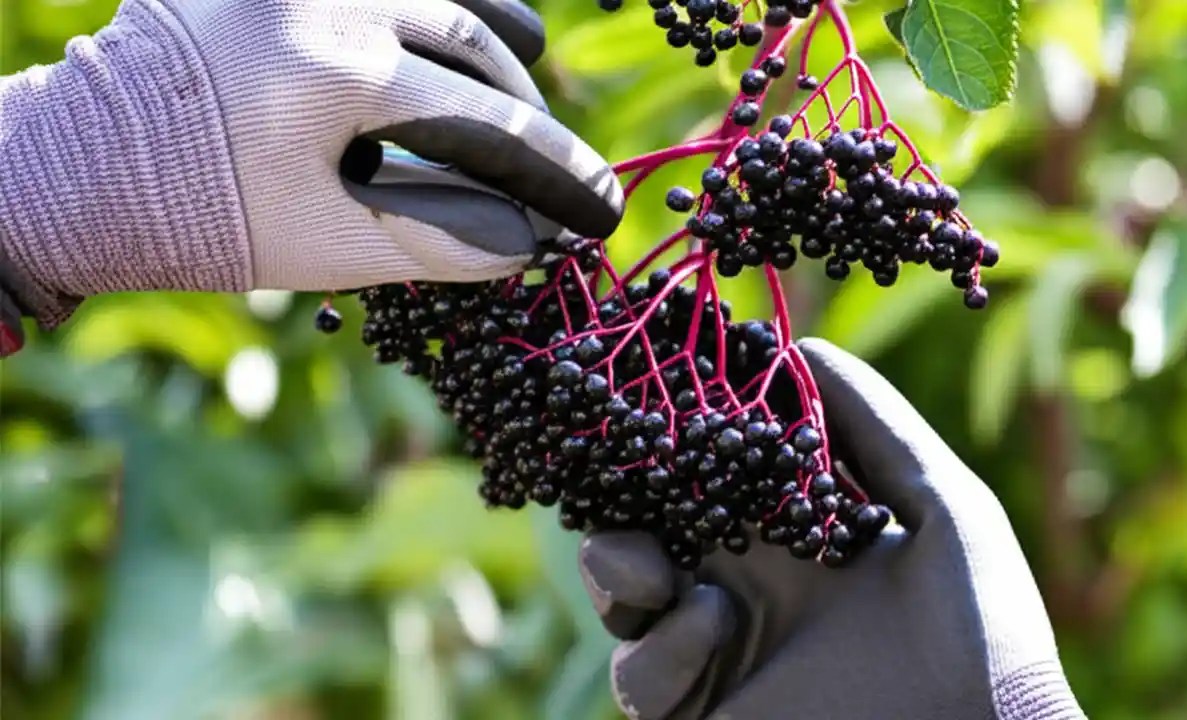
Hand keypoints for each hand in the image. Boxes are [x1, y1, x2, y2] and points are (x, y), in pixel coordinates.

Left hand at [0, 0, 621, 325]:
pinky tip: (459, 26)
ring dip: (489, 30)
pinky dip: (431, 1)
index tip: (600, 207)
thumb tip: (534, 240)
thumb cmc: (198, 221)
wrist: (78, 173)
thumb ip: (441, 240)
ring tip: (526, 77)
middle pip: (469, 38)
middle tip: (551, 162)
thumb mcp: (327, 246)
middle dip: (521, 108)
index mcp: (334, 71)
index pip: (485, 120)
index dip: (555, 170)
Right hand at [578, 338, 1085, 719]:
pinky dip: (660, 647)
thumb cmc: (985, 632)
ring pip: (621, 603)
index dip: (669, 437)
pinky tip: (709, 621)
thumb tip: (800, 345)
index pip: (708, 474)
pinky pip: (639, 681)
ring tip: (659, 569)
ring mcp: (717, 655)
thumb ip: (877, 426)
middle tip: (610, 476)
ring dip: (618, 570)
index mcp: (790, 533)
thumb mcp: (944, 508)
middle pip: (641, 530)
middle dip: (614, 502)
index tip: (639, 389)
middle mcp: (743, 586)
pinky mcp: (702, 713)